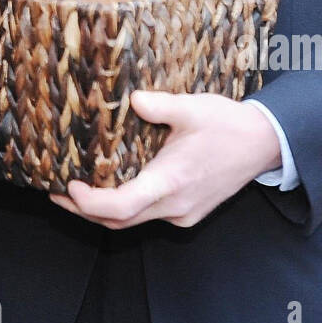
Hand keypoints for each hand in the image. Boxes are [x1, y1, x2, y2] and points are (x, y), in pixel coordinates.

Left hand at [48, 92, 281, 229]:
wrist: (264, 144)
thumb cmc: (228, 125)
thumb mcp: (193, 107)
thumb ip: (160, 105)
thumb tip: (132, 100)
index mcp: (172, 182)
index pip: (122, 206)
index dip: (90, 202)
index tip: (68, 186)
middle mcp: (174, 205)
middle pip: (120, 221)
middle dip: (84, 210)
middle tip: (56, 192)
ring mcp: (182, 213)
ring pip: (133, 221)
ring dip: (103, 211)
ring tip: (76, 191)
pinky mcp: (187, 212)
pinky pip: (149, 215)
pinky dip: (125, 207)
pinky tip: (113, 186)